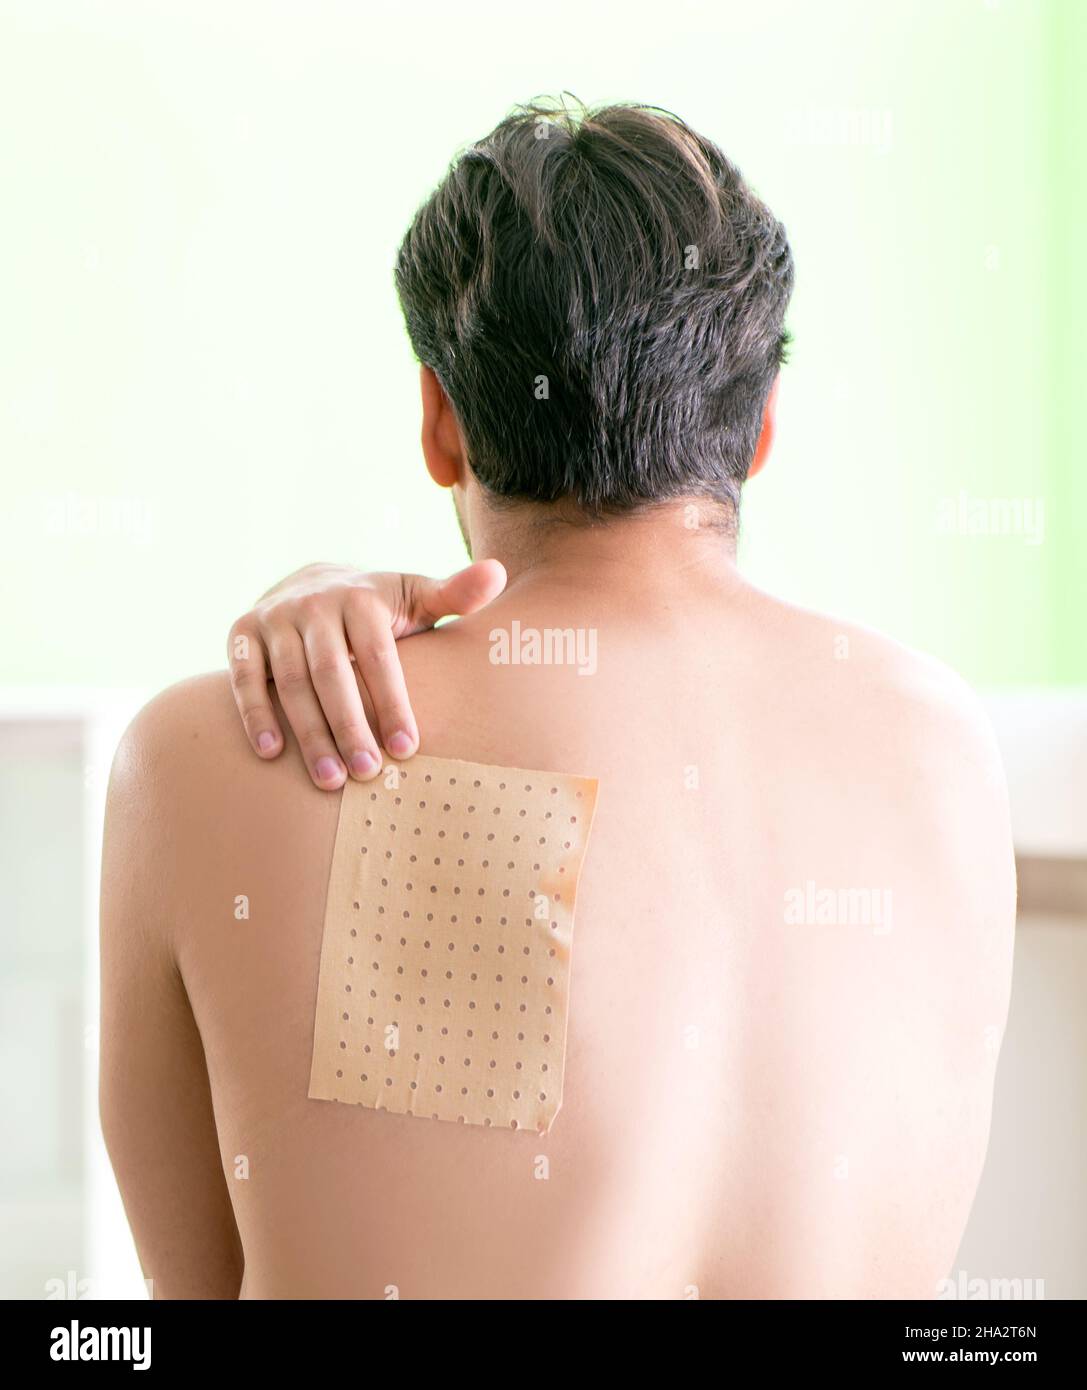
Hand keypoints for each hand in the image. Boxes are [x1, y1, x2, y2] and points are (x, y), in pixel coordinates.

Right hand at [227, 560, 506, 787]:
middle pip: (331, 673)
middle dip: (349, 726)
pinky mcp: (241, 632)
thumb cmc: (378, 607)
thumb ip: (455, 593)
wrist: (312, 579)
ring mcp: (275, 618)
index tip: (407, 749)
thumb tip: (497, 574)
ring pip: (289, 682)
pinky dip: (254, 713)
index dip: (392, 703)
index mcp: (361, 599)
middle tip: (366, 774)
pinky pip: (243, 676)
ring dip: (308, 732)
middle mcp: (314, 604)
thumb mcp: (416, 595)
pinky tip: (272, 753)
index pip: (379, 657)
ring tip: (329, 780)